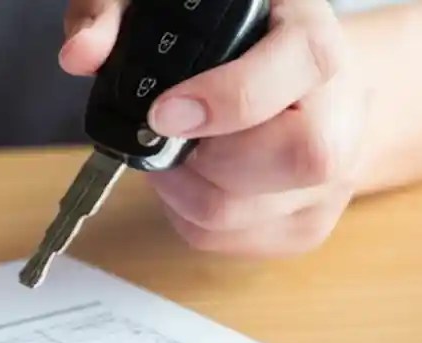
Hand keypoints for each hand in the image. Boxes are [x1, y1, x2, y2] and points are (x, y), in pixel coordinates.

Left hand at [61, 0, 368, 255]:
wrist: (307, 87)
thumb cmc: (234, 42)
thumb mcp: (169, 5)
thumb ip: (115, 12)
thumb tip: (80, 53)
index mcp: (315, 41)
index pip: (299, 70)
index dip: (228, 98)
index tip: (165, 113)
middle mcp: (341, 112)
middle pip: (289, 158)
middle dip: (202, 155)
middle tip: (167, 129)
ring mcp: (331, 179)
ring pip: (239, 212)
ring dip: (180, 188)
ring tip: (173, 151)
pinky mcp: (304, 226)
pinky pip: (225, 241)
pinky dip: (187, 215)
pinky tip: (192, 177)